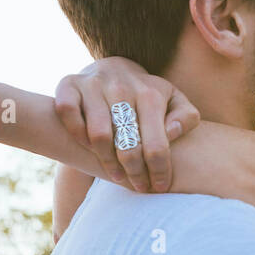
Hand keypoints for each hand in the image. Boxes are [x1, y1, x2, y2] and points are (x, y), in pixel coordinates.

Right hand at [53, 57, 199, 192]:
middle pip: (127, 144)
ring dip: (107, 162)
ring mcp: (94, 84)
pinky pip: (68, 113)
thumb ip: (186, 116)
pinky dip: (77, 134)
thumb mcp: (174, 101)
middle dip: (136, 173)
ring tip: (118, 175)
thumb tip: (172, 133)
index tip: (159, 187)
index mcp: (151, 94)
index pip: (157, 144)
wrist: (115, 68)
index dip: (159, 171)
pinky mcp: (69, 84)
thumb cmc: (149, 95)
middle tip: (140, 186)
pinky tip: (89, 148)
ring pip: (98, 135)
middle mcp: (122, 87)